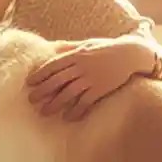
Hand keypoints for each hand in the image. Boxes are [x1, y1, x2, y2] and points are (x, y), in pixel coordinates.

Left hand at [26, 38, 154, 120]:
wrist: (131, 53)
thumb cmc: (107, 48)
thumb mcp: (86, 44)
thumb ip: (69, 47)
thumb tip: (51, 47)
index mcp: (76, 54)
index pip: (53, 65)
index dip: (40, 74)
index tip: (29, 82)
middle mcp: (82, 66)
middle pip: (57, 80)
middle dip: (43, 91)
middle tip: (31, 100)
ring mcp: (92, 78)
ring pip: (69, 92)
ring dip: (55, 103)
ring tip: (44, 112)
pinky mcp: (102, 88)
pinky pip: (86, 102)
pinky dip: (76, 110)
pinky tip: (68, 117)